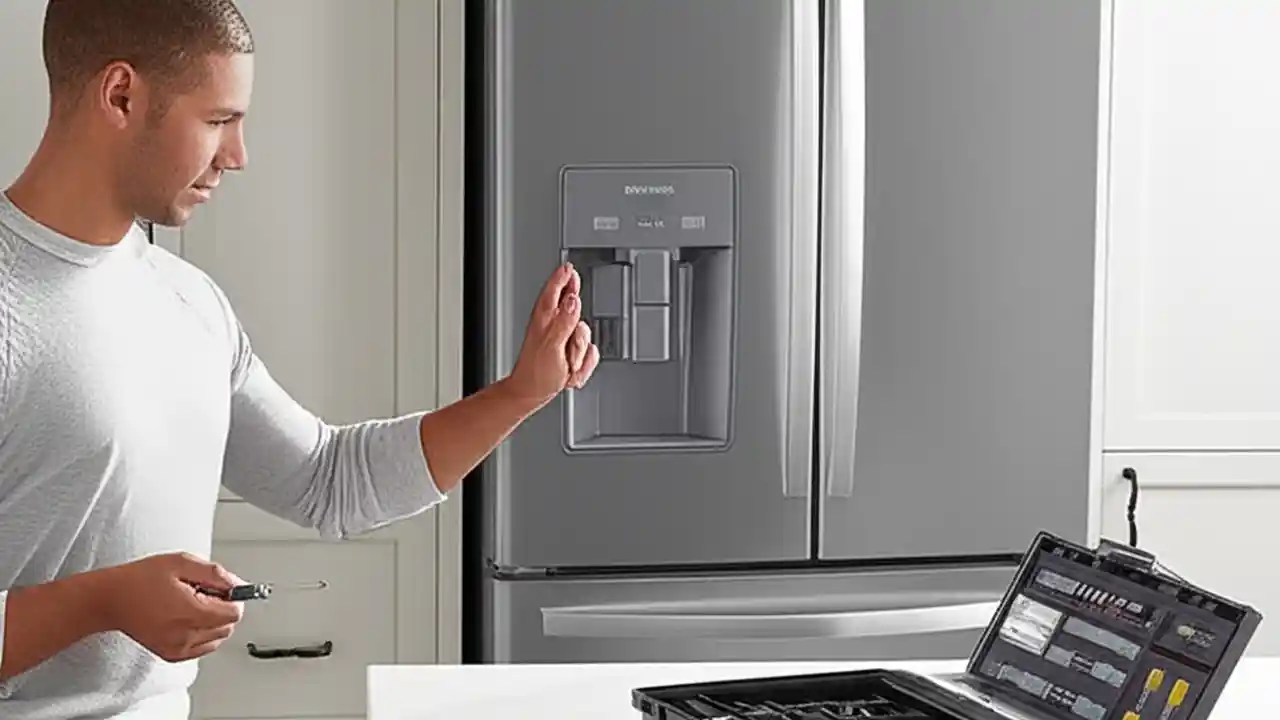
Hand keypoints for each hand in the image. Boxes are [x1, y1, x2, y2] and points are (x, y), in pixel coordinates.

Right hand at [93, 552, 246, 662]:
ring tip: (191, 603)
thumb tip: (238, 585)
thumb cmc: (140, 580)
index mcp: (190, 613)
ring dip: (213, 620)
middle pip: (228, 625)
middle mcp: (186, 636)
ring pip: (218, 637)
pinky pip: (203, 646)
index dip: (232, 596)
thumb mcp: (182, 563)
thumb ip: (215, 574)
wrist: (110, 599)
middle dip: (223, 607)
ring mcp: (179, 648)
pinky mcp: (172, 654)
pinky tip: (186, 617)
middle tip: (202, 591)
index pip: (234, 613)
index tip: (221, 587)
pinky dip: (202, 632)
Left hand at [504, 262, 599, 406]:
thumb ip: (565, 320)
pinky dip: (583, 363)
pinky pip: (589, 352)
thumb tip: (573, 299)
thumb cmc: (537, 372)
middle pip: (574, 309)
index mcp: (544, 318)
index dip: (563, 277)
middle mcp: (553, 325)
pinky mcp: (571, 351)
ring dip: (579, 351)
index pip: (555, 290)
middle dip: (577, 323)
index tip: (569, 267)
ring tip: (567, 362)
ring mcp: (562, 338)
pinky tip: (571, 369)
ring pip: (585, 333)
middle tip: (575, 329)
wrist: (534, 392)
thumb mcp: (552, 344)